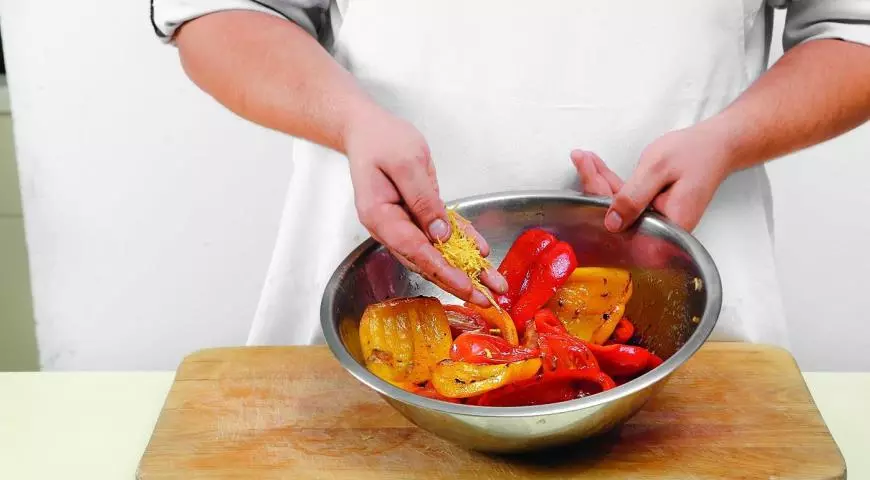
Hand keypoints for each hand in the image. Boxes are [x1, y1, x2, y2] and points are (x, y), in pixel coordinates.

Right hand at [344, 107, 506, 304]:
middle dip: (458, 281)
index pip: (415, 250)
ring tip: (492, 285)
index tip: (466, 286)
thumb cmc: (381, 140)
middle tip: (487, 300)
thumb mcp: (406, 162)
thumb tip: (440, 233)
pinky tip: (481, 254)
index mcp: (380, 216)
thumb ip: (423, 199)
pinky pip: (441, 234)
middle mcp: (390, 226)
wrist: (367, 130)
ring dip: (464, 269)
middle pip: (427, 260)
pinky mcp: (416, 215)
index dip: (443, 270)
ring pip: (436, 253)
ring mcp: (403, 223)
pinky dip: (461, 244)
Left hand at [572, 123, 733, 231]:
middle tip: (580, 157)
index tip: (584, 168)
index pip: (622, 220)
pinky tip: (599, 167)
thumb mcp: (658, 169)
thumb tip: (611, 224)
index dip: (598, 194)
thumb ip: (633, 196)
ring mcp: (658, 221)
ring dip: (602, 181)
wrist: (720, 145)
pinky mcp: (654, 211)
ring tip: (585, 157)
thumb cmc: (695, 152)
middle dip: (596, 184)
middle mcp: (663, 230)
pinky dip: (613, 183)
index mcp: (668, 226)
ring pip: (620, 206)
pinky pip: (628, 200)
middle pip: (617, 214)